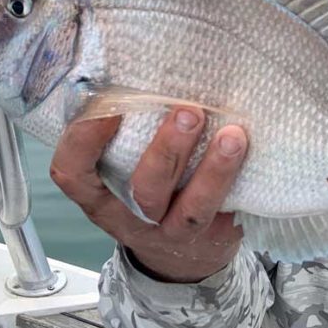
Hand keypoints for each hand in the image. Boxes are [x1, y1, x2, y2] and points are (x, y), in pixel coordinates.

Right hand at [50, 107, 247, 281]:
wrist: (177, 259)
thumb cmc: (145, 193)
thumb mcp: (119, 171)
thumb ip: (123, 134)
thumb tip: (129, 67)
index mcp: (98, 195)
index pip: (74, 171)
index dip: (85, 139)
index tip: (110, 106)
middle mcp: (131, 218)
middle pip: (144, 189)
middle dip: (168, 150)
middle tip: (190, 112)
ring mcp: (172, 233)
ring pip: (192, 208)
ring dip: (214, 171)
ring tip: (234, 136)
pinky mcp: (211, 239)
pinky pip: (227, 214)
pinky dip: (240, 185)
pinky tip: (253, 156)